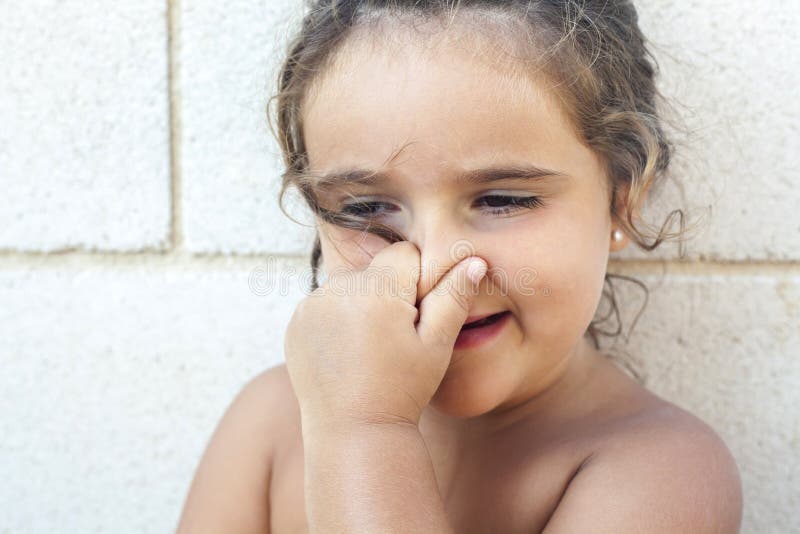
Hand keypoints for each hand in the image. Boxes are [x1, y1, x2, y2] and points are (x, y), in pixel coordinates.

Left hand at [284, 241, 486, 428]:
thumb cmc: (401, 390)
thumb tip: (474, 261)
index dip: (417, 283)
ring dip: (361, 304)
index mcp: (376, 290)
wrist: (353, 432)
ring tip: (369, 349)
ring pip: (349, 286)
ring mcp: (311, 305)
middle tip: (393, 339)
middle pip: (375, 270)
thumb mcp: (436, 345)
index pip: (404, 255)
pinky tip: (347, 353)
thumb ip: (453, 297)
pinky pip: (325, 305)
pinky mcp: (296, 322)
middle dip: (388, 293)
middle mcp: (337, 289)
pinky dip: (336, 320)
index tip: (415, 318)